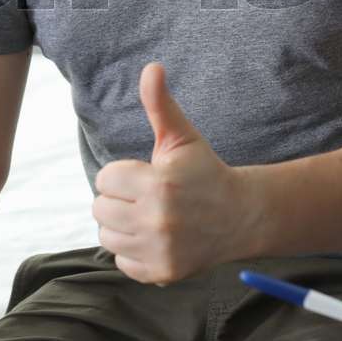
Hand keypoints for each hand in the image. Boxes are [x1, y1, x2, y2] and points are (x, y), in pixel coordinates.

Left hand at [93, 64, 254, 284]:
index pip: (105, 179)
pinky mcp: (162, 273)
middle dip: (118, 199)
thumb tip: (151, 67)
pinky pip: (122, 261)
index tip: (144, 175)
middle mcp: (157, 220)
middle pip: (100, 209)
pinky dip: (132, 251)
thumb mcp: (182, 137)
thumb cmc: (205, 171)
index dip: (122, 174)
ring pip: (106, 236)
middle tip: (145, 196)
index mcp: (158, 184)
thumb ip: (160, 104)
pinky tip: (154, 236)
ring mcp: (160, 250)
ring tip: (147, 215)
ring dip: (121, 225)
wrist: (241, 216)